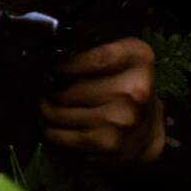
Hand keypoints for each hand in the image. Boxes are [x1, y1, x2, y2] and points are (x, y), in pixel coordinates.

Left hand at [39, 37, 164, 165]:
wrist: (146, 130)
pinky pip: (58, 135)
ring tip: (47, 103)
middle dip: (47, 88)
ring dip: (44, 108)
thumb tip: (50, 55)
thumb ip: (91, 45)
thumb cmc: (123, 86)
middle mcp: (133, 91)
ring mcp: (120, 120)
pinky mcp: (106, 144)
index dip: (65, 65)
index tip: (52, 68)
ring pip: (56, 112)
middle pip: (67, 88)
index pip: (94, 58)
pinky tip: (52, 122)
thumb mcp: (119, 55)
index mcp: (138, 59)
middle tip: (45, 87)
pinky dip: (48, 128)